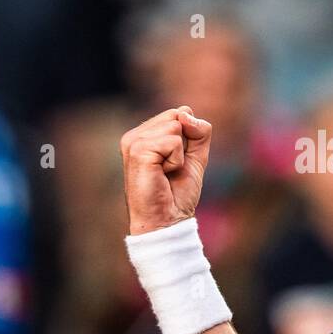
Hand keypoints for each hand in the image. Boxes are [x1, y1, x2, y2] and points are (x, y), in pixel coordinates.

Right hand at [120, 106, 212, 235]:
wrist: (167, 220)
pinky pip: (173, 142)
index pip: (179, 113)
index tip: (177, 162)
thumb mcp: (196, 157)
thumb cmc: (177, 193)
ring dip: (180, 154)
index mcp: (144, 134)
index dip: (189, 137)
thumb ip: (199, 131)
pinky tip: (163, 175)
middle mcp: (135, 135)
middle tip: (171, 169)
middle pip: (177, 116)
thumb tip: (185, 113)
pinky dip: (176, 161)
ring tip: (166, 172)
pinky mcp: (138, 152)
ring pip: (176, 127)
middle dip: (185, 144)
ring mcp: (133, 142)